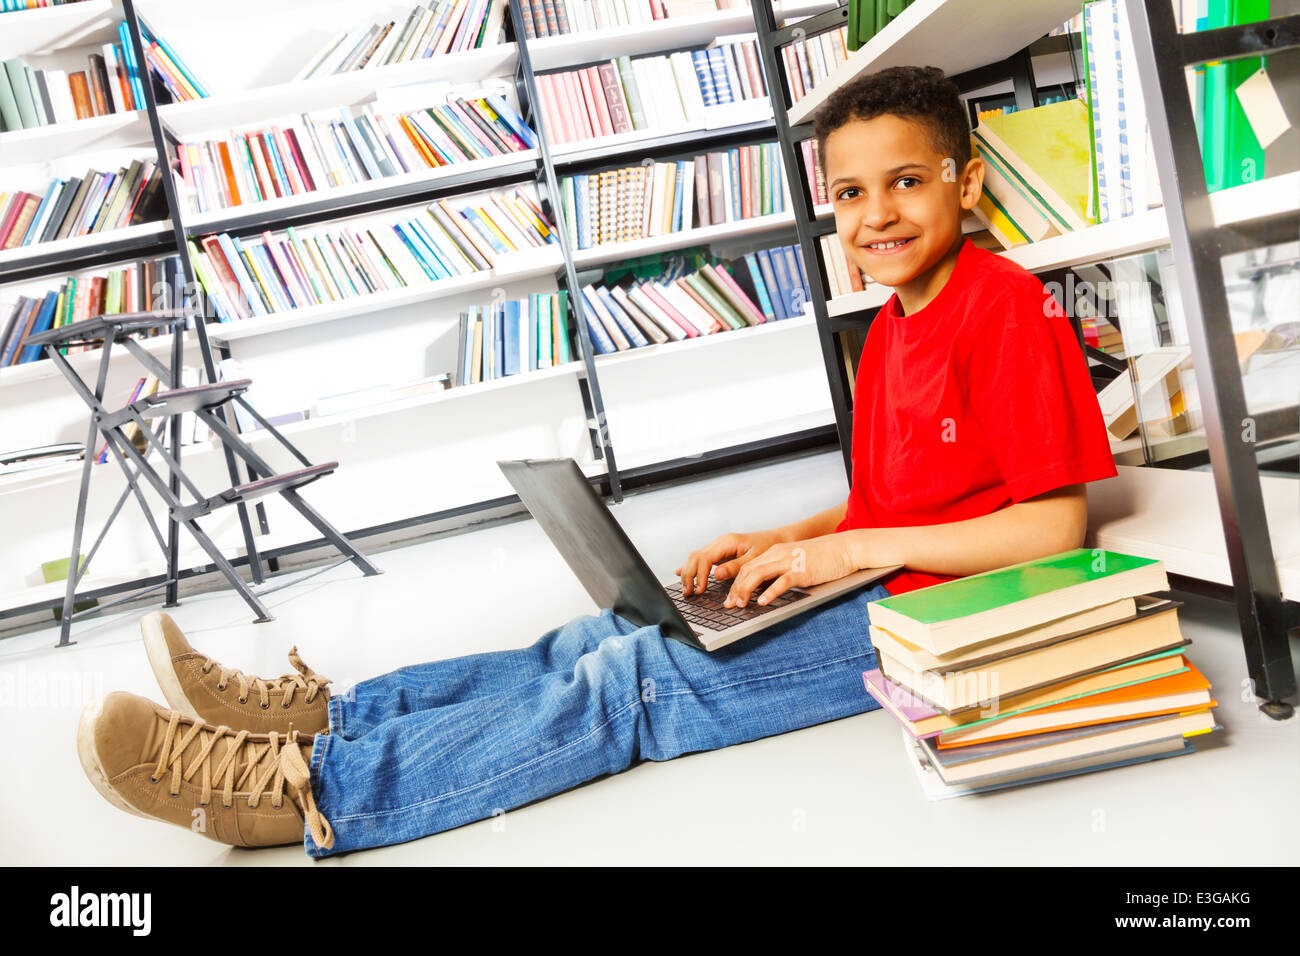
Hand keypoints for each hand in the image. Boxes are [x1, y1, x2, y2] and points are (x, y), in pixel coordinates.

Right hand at [675, 529, 787, 594]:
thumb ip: (735, 567)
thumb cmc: (769, 548)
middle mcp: (720, 542)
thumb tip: (716, 574)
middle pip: (695, 557)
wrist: (777, 539)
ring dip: (688, 572)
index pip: (704, 558)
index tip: (700, 590)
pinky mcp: (720, 551)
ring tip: (686, 589)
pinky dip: (691, 566)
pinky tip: (682, 572)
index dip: (699, 576)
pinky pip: (700, 557)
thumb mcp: (755, 559)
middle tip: (688, 593)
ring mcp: (719, 546)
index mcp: (727, 542)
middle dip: (689, 575)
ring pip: (695, 557)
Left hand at [722, 535, 858, 607]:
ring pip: (759, 574)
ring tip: (740, 604)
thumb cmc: (822, 557)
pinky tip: (763, 602)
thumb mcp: (795, 560)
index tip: (729, 597)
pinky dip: (770, 592)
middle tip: (729, 605)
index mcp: (775, 552)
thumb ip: (780, 570)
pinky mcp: (802, 571)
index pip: (748, 566)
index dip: (735, 582)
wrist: (845, 548)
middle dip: (736, 589)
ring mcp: (790, 562)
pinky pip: (782, 581)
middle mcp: (778, 554)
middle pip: (748, 570)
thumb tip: (765, 588)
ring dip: (746, 590)